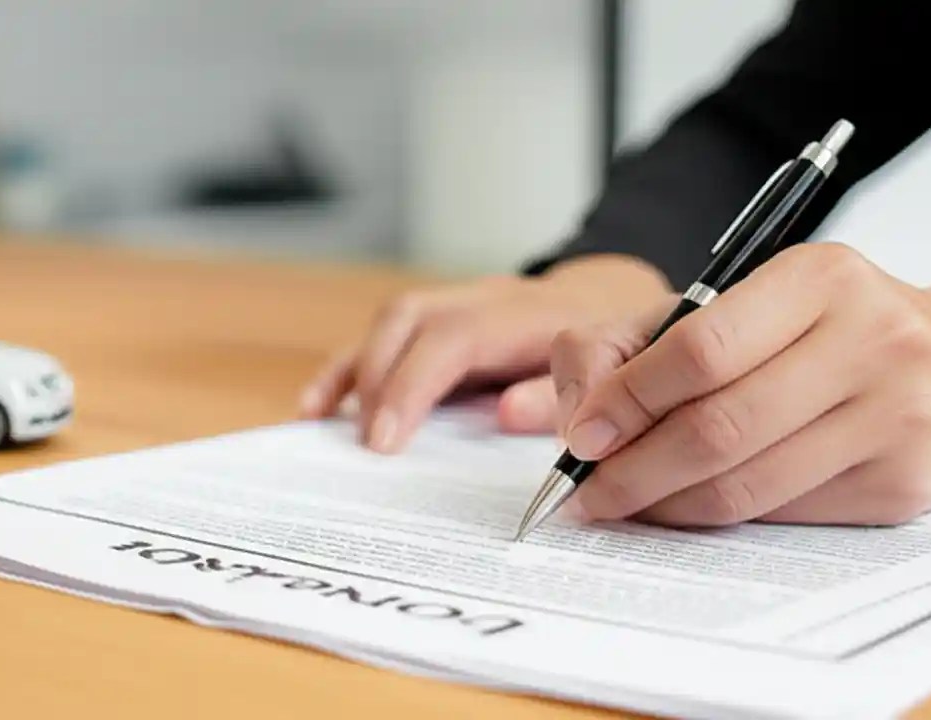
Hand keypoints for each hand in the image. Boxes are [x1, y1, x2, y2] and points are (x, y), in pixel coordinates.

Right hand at [299, 254, 671, 452]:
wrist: (612, 304)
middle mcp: (479, 299)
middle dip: (376, 380)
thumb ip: (557, 394)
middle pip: (408, 320)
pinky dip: (348, 368)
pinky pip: (382, 335)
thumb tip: (504, 415)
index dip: (411, 386)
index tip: (384, 440)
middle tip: (364, 443)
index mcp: (521, 314)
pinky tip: (321, 403)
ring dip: (350, 370)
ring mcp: (454, 304)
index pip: (451, 340)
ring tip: (317, 417)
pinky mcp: (436, 320)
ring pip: (389, 321)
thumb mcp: (604, 372)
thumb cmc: (609, 352)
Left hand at [552, 243, 930, 526]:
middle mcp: (869, 342)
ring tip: (626, 502)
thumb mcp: (726, 304)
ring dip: (665, 504)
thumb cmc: (812, 329)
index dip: (626, 401)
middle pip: (717, 429)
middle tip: (588, 491)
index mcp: (816, 280)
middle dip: (633, 471)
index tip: (581, 437)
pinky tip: (689, 505)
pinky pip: (780, 515)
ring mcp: (895, 418)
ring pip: (745, 486)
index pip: (698, 349)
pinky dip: (718, 518)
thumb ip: (631, 343)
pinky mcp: (902, 484)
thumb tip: (580, 419)